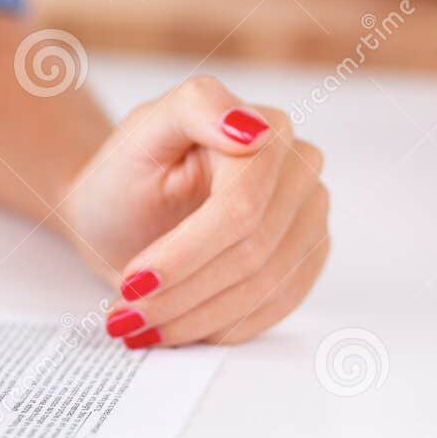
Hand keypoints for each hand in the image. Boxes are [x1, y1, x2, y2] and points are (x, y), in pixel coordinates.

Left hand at [56, 75, 328, 346]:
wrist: (126, 209)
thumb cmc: (127, 171)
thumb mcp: (141, 132)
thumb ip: (193, 108)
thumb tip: (251, 127)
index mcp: (267, 129)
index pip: (239, 208)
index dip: (185, 254)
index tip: (133, 284)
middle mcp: (301, 169)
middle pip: (253, 254)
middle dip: (182, 294)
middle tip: (126, 318)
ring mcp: (310, 216)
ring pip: (266, 289)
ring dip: (197, 319)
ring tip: (142, 329)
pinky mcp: (307, 257)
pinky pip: (278, 307)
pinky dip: (223, 327)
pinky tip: (180, 328)